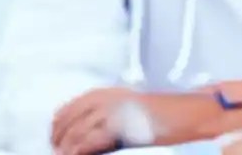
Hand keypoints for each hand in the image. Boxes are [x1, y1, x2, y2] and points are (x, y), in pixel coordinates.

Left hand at [51, 88, 222, 153]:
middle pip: (71, 118)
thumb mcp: (131, 112)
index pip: (72, 106)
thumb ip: (108, 120)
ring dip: (67, 145)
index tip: (54, 137)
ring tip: (63, 154)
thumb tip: (83, 139)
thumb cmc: (163, 116)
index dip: (58, 123)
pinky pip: (92, 139)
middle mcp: (109, 98)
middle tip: (56, 150)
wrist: (187, 113)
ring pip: (79, 130)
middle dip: (59, 136)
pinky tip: (75, 154)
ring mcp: (116, 110)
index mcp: (110, 93)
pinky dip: (80, 148)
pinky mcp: (123, 125)